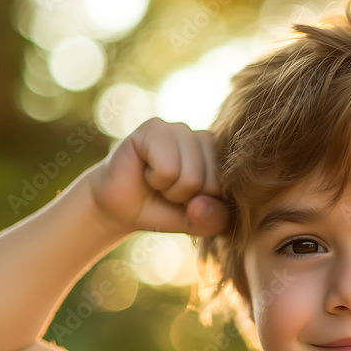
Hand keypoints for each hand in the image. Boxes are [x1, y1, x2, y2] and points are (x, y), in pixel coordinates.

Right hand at [85, 118, 228, 236]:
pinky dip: (155, 179)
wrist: (121, 207)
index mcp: (222, 157)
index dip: (203, 204)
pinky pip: (168, 168)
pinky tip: (146, 170)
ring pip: (191, 177)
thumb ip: (214, 220)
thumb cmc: (164, 209)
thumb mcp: (197, 223)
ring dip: (169, 190)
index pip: (229, 189)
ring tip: (157, 181)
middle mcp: (204, 138)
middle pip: (210, 183)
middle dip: (186, 198)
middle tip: (167, 189)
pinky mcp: (155, 127)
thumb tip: (200, 204)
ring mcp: (180, 129)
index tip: (186, 199)